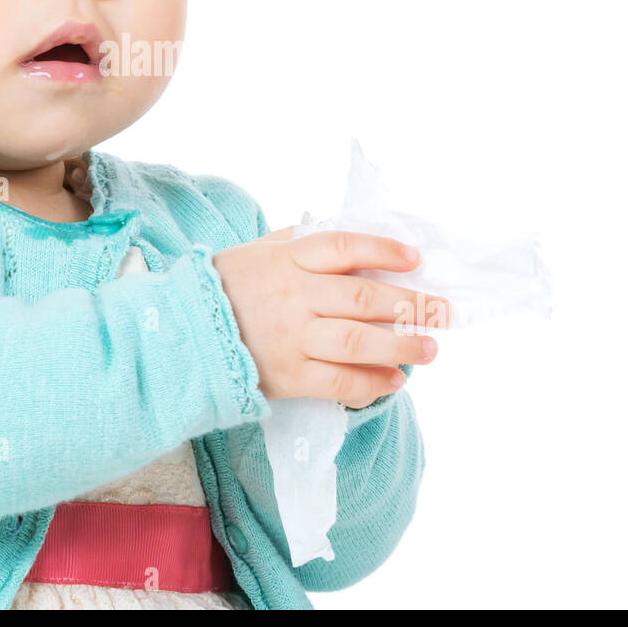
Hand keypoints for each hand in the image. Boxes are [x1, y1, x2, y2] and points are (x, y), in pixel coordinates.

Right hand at [212, 228, 448, 408]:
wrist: (184, 333)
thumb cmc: (229, 285)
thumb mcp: (260, 250)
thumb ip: (304, 244)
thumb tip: (358, 245)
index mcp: (287, 260)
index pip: (344, 247)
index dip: (384, 252)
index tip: (415, 260)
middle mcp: (293, 297)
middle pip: (362, 298)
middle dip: (411, 303)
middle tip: (443, 310)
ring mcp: (290, 339)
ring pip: (356, 342)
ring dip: (400, 345)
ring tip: (429, 347)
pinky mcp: (287, 376)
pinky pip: (338, 382)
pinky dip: (370, 382)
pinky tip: (394, 380)